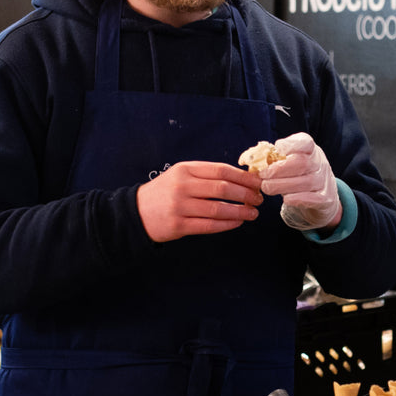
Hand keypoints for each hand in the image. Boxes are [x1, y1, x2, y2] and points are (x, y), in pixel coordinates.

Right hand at [136, 161, 262, 242]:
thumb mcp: (181, 175)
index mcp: (185, 169)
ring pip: (218, 209)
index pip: (221, 170)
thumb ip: (207, 175)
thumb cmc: (165, 192)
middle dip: (246, 194)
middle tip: (258, 199)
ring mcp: (179, 206)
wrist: (136, 212)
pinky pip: (209, 226)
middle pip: (222, 189)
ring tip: (253, 213)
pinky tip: (238, 222)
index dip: (243, 177)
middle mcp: (182, 186)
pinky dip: (227, 224)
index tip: (258, 183)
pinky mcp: (178, 225)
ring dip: (240, 211)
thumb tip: (242, 179)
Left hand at [257, 132, 341, 231]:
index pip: (305, 143)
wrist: (322, 197)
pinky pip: (314, 199)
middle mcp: (320, 163)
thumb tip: (250, 158)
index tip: (277, 148)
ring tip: (266, 187)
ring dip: (283, 185)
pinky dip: (299, 199)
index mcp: (311, 150)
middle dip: (279, 169)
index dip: (291, 144)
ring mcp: (325, 181)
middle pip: (302, 163)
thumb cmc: (298, 175)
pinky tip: (286, 199)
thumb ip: (274, 158)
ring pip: (306, 182)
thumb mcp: (289, 162)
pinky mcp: (326, 199)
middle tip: (262, 175)